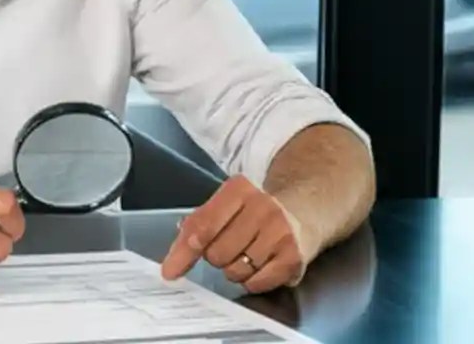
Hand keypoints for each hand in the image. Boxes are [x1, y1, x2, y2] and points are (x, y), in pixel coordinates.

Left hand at [161, 176, 313, 293]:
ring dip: (234, 270)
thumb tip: (174, 258)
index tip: (170, 270)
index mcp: (238, 189)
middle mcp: (262, 208)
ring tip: (246, 254)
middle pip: (217, 253)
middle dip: (216, 256)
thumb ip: (197, 224)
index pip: (204, 225)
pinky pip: (257, 283)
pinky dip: (252, 281)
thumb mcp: (225, 205)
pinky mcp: (293, 257)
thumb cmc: (253, 210)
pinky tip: (259, 266)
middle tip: (228, 246)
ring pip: (235, 271)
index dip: (185, 250)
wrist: (303, 209)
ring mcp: (280, 232)